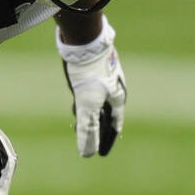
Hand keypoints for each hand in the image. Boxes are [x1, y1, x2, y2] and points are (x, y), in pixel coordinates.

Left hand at [57, 17, 125, 156]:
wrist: (84, 40)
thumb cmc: (89, 73)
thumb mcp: (87, 105)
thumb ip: (87, 130)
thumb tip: (87, 155)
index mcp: (117, 98)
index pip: (114, 125)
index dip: (107, 140)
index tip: (103, 153)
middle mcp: (113, 88)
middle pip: (105, 115)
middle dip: (97, 129)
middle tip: (90, 142)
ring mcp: (104, 78)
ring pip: (97, 102)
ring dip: (89, 114)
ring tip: (79, 122)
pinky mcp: (93, 69)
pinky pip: (90, 89)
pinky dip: (84, 99)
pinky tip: (76, 97)